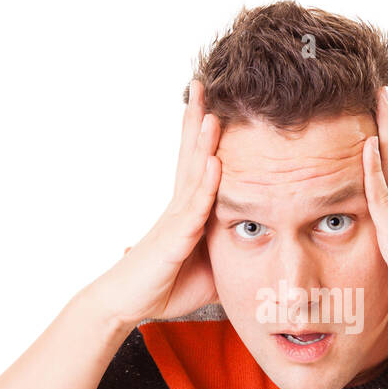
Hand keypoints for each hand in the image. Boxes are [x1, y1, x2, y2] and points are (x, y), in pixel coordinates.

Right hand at [94, 79, 221, 329]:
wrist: (126, 305)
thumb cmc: (164, 286)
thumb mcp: (210, 270)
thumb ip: (231, 255)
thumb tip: (261, 256)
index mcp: (187, 210)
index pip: (198, 163)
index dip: (204, 133)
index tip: (213, 102)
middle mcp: (180, 207)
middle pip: (190, 154)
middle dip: (197, 118)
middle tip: (202, 84)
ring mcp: (175, 220)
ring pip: (193, 173)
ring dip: (202, 142)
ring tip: (211, 110)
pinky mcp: (173, 239)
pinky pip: (194, 208)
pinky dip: (207, 185)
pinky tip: (216, 163)